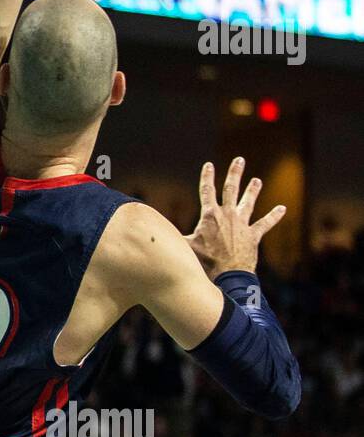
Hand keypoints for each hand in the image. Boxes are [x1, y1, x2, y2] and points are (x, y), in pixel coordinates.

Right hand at [186, 157, 285, 278]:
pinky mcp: (253, 236)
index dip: (207, 177)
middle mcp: (227, 215)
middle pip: (231, 189)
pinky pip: (266, 223)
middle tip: (239, 160)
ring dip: (253, 190)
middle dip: (235, 173)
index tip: (209, 165)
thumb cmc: (204, 263)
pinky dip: (274, 216)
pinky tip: (282, 208)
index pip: (207, 191)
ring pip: (248, 203)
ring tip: (257, 181)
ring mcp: (242, 224)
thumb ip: (174, 236)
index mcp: (210, 215)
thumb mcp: (185, 247)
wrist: (228, 276)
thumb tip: (154, 231)